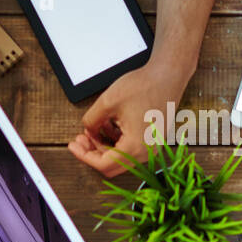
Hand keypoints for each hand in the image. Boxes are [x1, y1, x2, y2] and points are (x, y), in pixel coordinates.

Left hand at [68, 64, 189, 176]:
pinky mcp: (152, 140)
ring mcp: (151, 147)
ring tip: (91, 130)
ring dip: (103, 146)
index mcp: (135, 147)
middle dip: (92, 152)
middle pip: (112, 165)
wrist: (167, 76)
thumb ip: (91, 120)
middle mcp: (146, 152)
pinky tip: (106, 127)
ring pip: (120, 158)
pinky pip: (129, 149)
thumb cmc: (145, 86)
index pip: (103, 164)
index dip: (84, 156)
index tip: (73, 145)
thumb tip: (87, 129)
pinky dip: (115, 141)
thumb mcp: (107, 102)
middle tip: (80, 140)